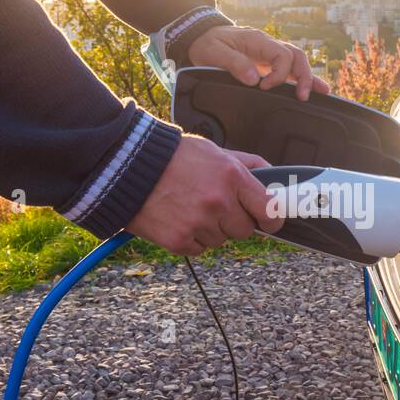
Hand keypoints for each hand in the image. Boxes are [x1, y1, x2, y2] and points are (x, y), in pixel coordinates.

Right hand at [127, 136, 284, 254]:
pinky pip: (199, 248)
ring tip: (190, 207)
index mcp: (232, 177)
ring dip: (211, 229)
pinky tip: (178, 218)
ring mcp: (199, 223)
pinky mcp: (179, 240)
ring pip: (221, 240)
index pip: (270, 210)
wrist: (127, 167)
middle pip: (245, 230)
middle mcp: (218, 202)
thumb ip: (245, 164)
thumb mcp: (213, 151)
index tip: (270, 219)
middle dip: (234, 221)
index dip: (272, 218)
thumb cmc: (171, 156)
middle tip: (216, 206)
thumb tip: (270, 174)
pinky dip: (191, 238)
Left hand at [187, 25, 330, 99]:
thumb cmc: (206, 43)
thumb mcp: (213, 52)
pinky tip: (314, 88)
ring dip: (308, 77)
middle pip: (296, 56)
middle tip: (302, 96)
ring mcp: (268, 53)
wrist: (201, 36)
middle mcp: (267, 45)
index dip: (279, 73)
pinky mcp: (267, 62)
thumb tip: (254, 79)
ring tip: (321, 93)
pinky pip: (289, 68)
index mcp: (257, 40)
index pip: (282, 55)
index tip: (264, 87)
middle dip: (303, 76)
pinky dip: (302, 78)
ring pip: (296, 61)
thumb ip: (234, 63)